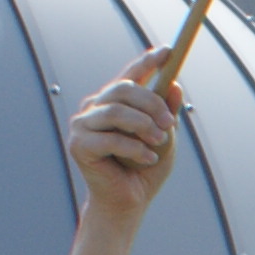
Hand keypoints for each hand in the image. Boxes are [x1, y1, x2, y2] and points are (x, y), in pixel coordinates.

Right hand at [67, 56, 180, 221]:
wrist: (128, 203)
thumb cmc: (144, 168)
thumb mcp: (164, 138)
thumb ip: (168, 113)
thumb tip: (175, 85)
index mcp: (114, 102)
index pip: (130, 75)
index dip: (148, 61)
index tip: (168, 51)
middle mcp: (95, 107)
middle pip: (123, 89)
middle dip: (151, 103)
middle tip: (170, 122)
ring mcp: (83, 125)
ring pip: (116, 112)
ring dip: (144, 126)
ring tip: (159, 142)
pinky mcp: (78, 145)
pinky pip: (110, 138)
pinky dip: (134, 148)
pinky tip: (147, 159)